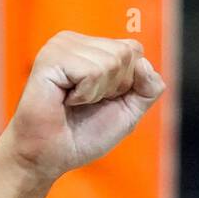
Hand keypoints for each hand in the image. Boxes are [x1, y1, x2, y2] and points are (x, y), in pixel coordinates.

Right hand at [0, 30, 166, 185]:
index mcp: (92, 48)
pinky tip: (65, 100)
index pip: (134, 50)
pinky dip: (85, 95)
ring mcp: (61, 46)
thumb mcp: (128, 112)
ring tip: (73, 102)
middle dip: (114, 88)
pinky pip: (92, 71)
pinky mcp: (51, 58)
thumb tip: (144, 63)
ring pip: (111, 61)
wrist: (51, 156)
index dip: (127, 84)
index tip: (102, 100)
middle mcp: (76, 41)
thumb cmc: (83, 135)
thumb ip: (148, 89)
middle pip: (126, 53)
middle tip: (86, 103)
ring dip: (97, 93)